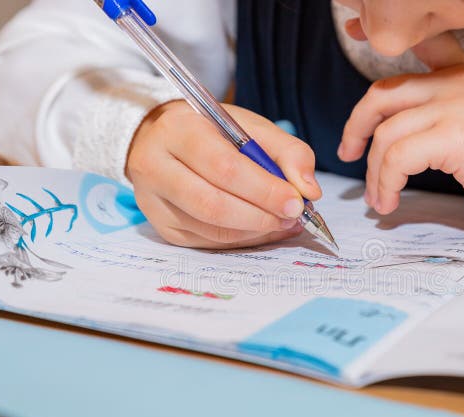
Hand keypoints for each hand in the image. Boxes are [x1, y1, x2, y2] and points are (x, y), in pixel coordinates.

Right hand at [127, 101, 320, 248]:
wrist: (158, 140)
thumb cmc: (209, 132)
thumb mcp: (249, 127)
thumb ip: (287, 152)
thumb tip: (309, 190)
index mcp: (179, 130)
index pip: (224, 168)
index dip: (264, 190)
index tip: (296, 201)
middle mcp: (156, 166)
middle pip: (213, 204)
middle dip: (261, 216)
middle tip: (291, 217)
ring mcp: (154, 201)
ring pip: (210, 230)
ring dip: (254, 232)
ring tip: (282, 223)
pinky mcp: (162, 227)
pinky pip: (207, 242)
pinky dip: (241, 240)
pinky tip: (262, 230)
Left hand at [338, 47, 463, 250]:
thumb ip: (446, 113)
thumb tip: (398, 129)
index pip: (419, 44)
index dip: (379, 34)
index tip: (353, 27)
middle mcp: (460, 82)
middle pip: (383, 93)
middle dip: (356, 126)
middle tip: (350, 154)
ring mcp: (459, 105)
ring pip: (386, 132)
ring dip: (374, 172)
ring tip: (379, 198)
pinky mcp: (457, 136)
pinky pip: (397, 156)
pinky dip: (386, 183)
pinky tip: (390, 202)